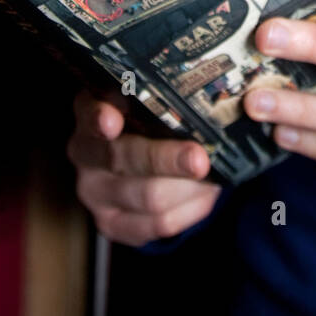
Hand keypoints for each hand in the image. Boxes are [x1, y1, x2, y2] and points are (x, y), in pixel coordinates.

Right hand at [67, 86, 220, 245]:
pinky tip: (206, 193)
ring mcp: (94, 192)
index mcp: (90, 111)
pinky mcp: (112, 224)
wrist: (137, 159)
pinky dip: (191, 209)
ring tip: (215, 173)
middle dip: (166, 160)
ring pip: (148, 198)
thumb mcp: (152, 95)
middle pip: (123, 159)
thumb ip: (172, 91)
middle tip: (200, 159)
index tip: (112, 120)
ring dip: (189, 188)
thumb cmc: (151, 117)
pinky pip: (159, 225)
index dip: (99, 118)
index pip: (89, 113)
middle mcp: (83, 152)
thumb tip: (232, 100)